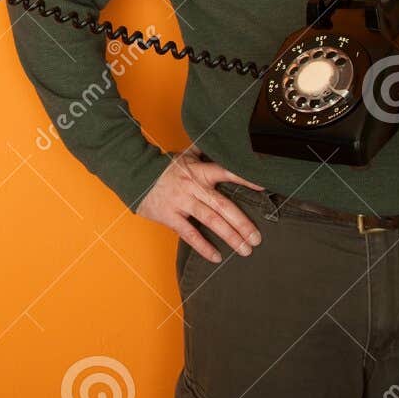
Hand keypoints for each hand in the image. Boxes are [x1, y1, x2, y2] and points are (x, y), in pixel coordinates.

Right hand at [135, 146, 265, 262]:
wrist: (135, 174)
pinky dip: (203, 246)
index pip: (227, 173)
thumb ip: (205, 151)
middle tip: (257, 239)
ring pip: (210, 220)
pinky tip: (216, 257)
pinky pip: (189, 234)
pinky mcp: (170, 216)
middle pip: (223, 206)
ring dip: (229, 236)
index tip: (263, 187)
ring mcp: (182, 202)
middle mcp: (194, 187)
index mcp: (200, 171)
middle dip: (242, 223)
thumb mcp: (186, 155)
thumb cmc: (164, 167)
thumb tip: (223, 140)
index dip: (245, 179)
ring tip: (245, 249)